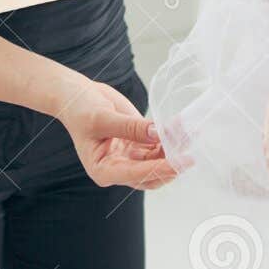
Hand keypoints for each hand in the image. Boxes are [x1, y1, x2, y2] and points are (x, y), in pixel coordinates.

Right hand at [57, 80, 178, 190]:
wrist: (78, 94)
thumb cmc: (80, 109)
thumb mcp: (102, 118)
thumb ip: (131, 128)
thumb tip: (157, 134)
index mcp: (103, 170)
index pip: (134, 174)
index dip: (157, 170)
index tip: (176, 163)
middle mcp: (119, 168)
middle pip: (150, 174)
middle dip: (170, 165)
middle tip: (189, 156)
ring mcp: (130, 156)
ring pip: (158, 160)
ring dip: (175, 149)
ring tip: (190, 135)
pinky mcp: (139, 143)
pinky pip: (159, 144)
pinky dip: (171, 136)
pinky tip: (182, 127)